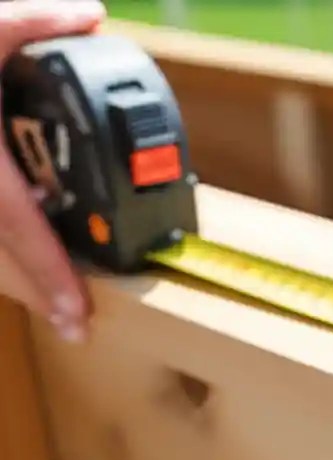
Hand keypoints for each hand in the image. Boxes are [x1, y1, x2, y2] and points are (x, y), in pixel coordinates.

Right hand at [0, 0, 105, 341]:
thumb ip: (32, 22)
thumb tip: (90, 13)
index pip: (19, 228)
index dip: (50, 276)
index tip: (79, 315)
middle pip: (0, 254)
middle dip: (39, 288)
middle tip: (76, 322)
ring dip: (16, 272)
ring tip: (56, 300)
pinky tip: (22, 258)